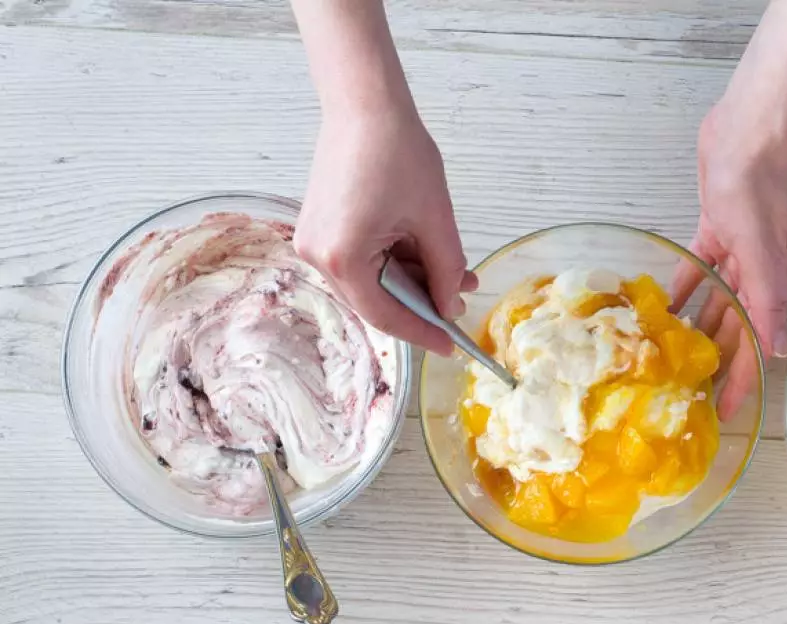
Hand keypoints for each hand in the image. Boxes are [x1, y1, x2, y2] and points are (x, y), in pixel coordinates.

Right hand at [294, 100, 475, 355]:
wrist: (365, 105)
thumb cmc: (398, 153)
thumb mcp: (434, 220)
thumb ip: (445, 271)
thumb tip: (450, 308)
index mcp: (343, 258)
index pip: (385, 316)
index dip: (422, 332)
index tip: (450, 344)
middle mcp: (318, 256)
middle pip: (376, 301)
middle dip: (422, 301)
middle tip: (461, 297)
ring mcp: (314, 242)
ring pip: (371, 281)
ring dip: (412, 280)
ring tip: (455, 269)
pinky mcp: (320, 227)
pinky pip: (362, 260)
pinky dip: (394, 261)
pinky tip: (426, 252)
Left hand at [671, 100, 786, 419]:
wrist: (746, 135)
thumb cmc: (756, 191)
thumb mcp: (764, 253)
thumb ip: (768, 303)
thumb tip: (777, 351)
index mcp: (773, 283)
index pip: (755, 344)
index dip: (740, 380)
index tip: (724, 412)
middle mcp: (758, 273)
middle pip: (734, 329)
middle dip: (717, 364)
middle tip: (691, 395)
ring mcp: (738, 253)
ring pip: (715, 303)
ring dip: (698, 330)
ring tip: (674, 360)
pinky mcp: (715, 231)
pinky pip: (699, 271)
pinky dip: (685, 289)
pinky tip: (666, 309)